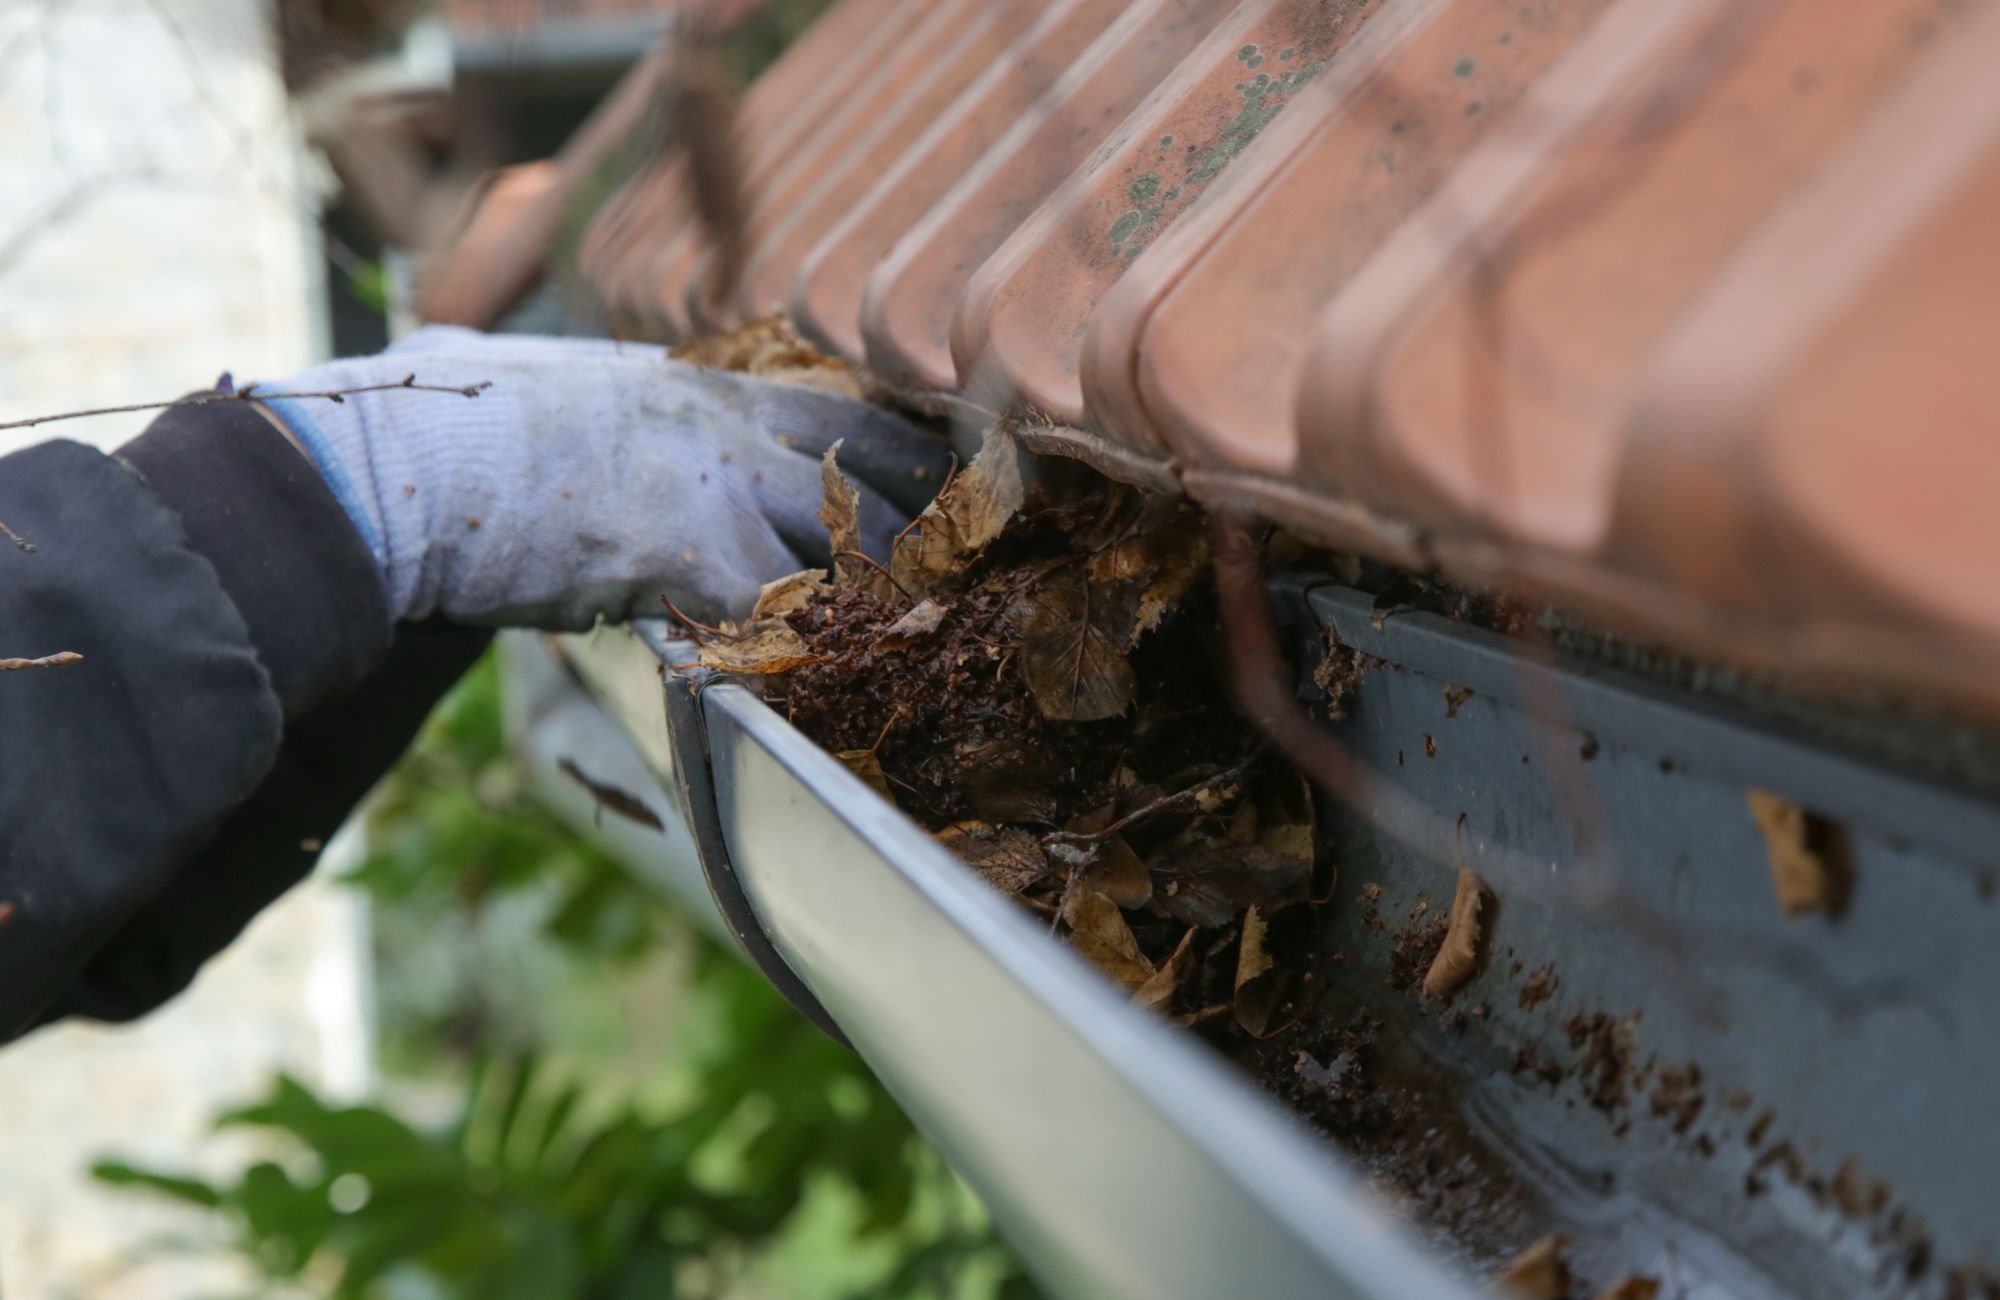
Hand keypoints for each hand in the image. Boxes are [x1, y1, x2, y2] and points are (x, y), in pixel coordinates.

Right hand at [253, 326, 949, 628]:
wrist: (392, 465)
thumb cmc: (422, 416)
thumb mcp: (486, 363)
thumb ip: (511, 366)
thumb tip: (446, 342)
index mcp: (684, 382)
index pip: (829, 402)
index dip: (888, 445)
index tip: (931, 475)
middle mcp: (719, 421)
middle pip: (867, 459)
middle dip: (922, 507)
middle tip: (968, 553)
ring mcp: (713, 481)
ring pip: (844, 536)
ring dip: (879, 590)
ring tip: (924, 637)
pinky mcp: (689, 550)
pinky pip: (784, 608)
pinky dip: (810, 646)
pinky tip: (830, 680)